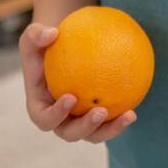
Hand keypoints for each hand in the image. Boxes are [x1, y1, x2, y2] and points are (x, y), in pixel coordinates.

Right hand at [19, 22, 136, 142]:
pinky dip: (121, 118)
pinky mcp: (95, 118)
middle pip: (70, 133)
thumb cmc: (45, 44)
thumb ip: (36, 34)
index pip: (45, 118)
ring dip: (111, 129)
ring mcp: (78, 121)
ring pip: (94, 134)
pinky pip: (109, 122)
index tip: (71, 97)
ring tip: (129, 115)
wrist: (61, 52)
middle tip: (101, 111)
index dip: (56, 114)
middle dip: (86, 127)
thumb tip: (52, 32)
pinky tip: (134, 109)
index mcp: (40, 107)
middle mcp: (59, 120)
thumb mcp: (33, 35)